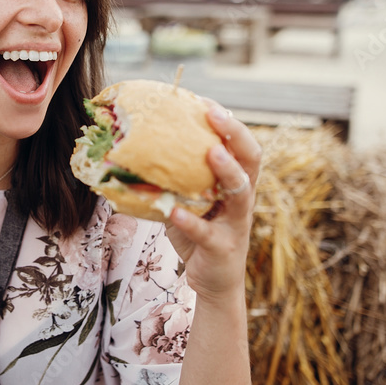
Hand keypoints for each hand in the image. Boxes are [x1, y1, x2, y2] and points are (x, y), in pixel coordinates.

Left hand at [164, 105, 260, 303]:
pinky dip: (192, 221)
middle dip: (236, 134)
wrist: (213, 283)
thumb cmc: (198, 235)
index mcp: (236, 184)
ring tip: (211, 152)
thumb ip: (171, 180)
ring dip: (227, 170)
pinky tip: (176, 211)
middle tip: (215, 113)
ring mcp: (235, 224)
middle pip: (251, 160)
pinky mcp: (222, 248)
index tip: (206, 101)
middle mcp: (242, 200)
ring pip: (241, 193)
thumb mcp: (185, 202)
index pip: (241, 146)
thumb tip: (134, 153)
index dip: (229, 123)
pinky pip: (207, 232)